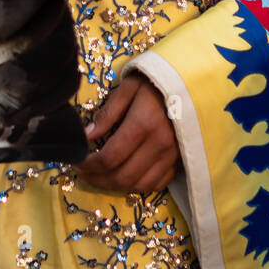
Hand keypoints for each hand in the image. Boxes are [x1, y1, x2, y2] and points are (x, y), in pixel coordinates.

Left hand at [75, 72, 178, 194]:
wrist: (192, 82)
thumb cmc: (155, 81)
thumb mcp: (128, 87)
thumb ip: (107, 113)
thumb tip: (86, 136)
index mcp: (143, 124)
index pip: (110, 157)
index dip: (89, 165)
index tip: (76, 162)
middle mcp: (159, 144)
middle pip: (122, 176)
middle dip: (97, 179)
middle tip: (82, 173)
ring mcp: (172, 156)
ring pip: (139, 185)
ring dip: (115, 186)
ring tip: (99, 176)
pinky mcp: (180, 161)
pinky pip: (156, 184)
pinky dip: (137, 185)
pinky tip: (125, 176)